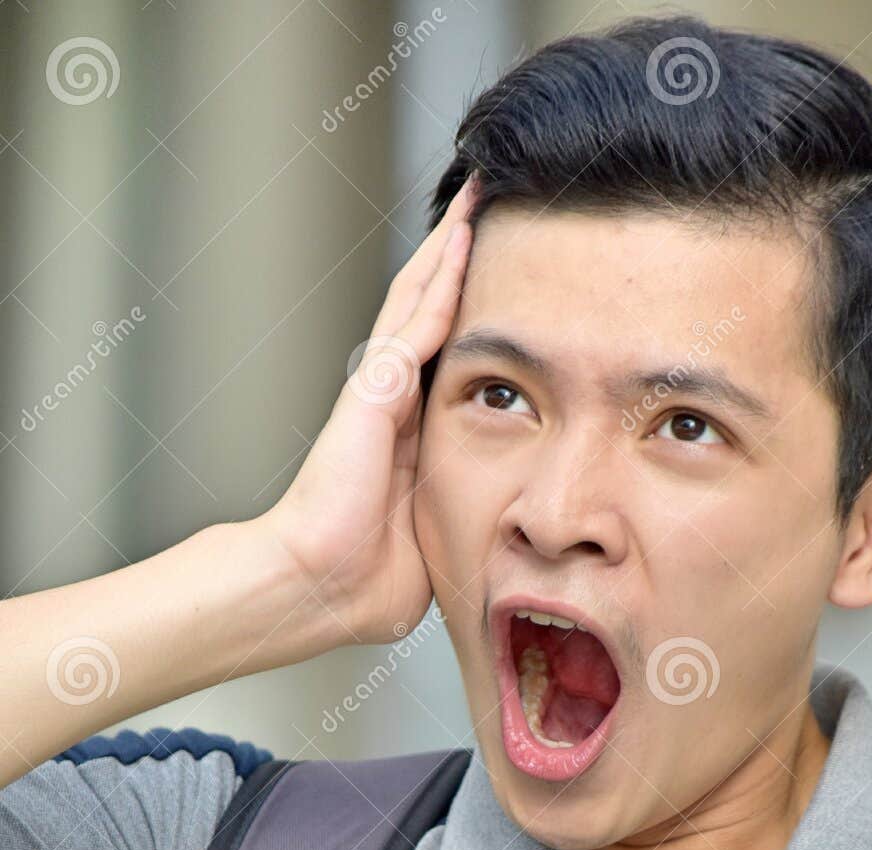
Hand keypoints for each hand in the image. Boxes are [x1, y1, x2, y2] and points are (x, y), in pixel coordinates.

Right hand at [263, 173, 477, 645]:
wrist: (316, 588)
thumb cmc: (364, 582)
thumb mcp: (433, 540)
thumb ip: (459, 517)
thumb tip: (504, 536)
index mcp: (406, 435)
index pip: (445, 357)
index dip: (471, 314)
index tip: (510, 283)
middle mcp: (390, 401)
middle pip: (430, 311)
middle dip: (460, 260)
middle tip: (492, 206)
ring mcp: (378, 390)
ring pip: (421, 300)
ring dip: (450, 247)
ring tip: (479, 196)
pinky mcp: (372, 391)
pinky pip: (415, 322)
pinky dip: (441, 277)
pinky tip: (464, 236)